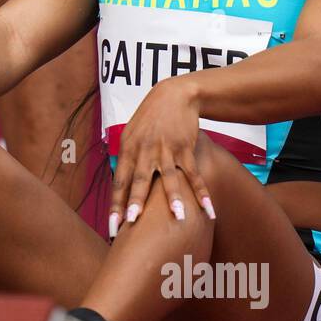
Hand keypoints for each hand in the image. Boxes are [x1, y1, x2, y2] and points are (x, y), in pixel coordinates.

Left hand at [109, 77, 215, 235]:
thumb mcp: (131, 134)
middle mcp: (145, 150)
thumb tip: (121, 186)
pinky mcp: (185, 148)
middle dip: (136, 201)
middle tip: (132, 221)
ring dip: (174, 198)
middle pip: (140, 179)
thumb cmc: (150, 118)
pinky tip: (208, 209)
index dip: (116, 203)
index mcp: (128, 149)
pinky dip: (201, 191)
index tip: (113, 224)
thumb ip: (127, 159)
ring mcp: (167, 149)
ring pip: (170, 177)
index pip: (120, 180)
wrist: (174, 96)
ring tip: (178, 217)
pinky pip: (193, 173)